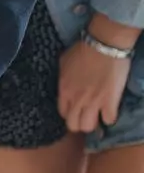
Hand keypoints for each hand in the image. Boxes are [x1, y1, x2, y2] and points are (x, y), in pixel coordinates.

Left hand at [58, 15, 138, 132]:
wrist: (103, 45)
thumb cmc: (82, 50)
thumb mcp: (63, 63)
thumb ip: (63, 77)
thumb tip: (66, 82)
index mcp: (64, 91)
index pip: (62, 113)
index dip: (69, 114)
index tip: (75, 111)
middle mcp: (76, 100)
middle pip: (73, 125)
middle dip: (79, 124)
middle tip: (86, 117)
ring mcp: (93, 102)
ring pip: (89, 126)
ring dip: (94, 124)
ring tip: (97, 117)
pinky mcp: (110, 102)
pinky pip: (109, 120)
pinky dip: (110, 118)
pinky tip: (110, 111)